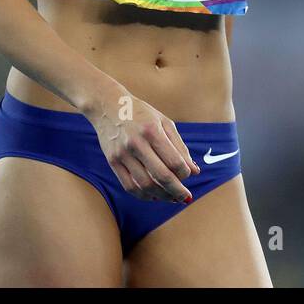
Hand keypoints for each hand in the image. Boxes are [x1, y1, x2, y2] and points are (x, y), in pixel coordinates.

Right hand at [85, 88, 200, 203]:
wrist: (107, 105)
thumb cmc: (141, 113)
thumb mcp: (163, 122)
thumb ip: (180, 146)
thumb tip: (195, 171)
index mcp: (151, 130)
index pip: (174, 161)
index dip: (185, 173)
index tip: (188, 174)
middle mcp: (136, 143)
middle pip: (161, 176)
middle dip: (177, 190)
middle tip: (186, 197)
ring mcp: (122, 154)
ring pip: (145, 185)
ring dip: (162, 196)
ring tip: (172, 198)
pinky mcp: (112, 161)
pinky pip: (129, 186)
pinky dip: (144, 196)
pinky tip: (154, 196)